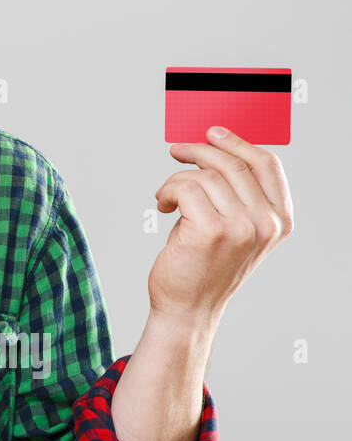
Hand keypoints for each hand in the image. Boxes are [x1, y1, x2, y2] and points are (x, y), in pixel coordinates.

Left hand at [149, 126, 294, 327]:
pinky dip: (167, 191)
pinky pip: (184, 187)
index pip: (266, 165)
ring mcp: (241, 227)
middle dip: (200, 151)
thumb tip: (215, 149)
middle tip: (177, 151)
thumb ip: (237, 195)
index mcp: (279, 220)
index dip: (238, 142)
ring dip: (177, 180)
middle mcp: (265, 223)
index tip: (212, 132)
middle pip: (232, 163)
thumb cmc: (206, 265)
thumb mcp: (235, 229)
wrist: (188, 308)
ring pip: (204, 175)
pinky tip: (163, 206)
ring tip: (167, 198)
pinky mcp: (210, 230)